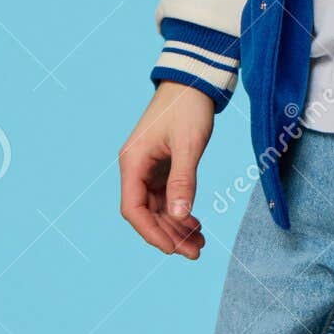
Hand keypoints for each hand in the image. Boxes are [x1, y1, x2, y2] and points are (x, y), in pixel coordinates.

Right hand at [119, 82, 214, 258]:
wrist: (194, 81)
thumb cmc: (188, 106)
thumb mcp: (189, 144)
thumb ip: (183, 180)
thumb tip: (178, 217)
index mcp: (133, 162)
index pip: (134, 209)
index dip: (151, 233)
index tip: (173, 249)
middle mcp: (136, 168)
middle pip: (147, 213)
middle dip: (169, 235)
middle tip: (196, 252)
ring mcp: (148, 168)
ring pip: (158, 208)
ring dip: (177, 227)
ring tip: (200, 243)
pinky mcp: (162, 166)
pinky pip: (167, 198)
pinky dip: (180, 212)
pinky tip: (196, 224)